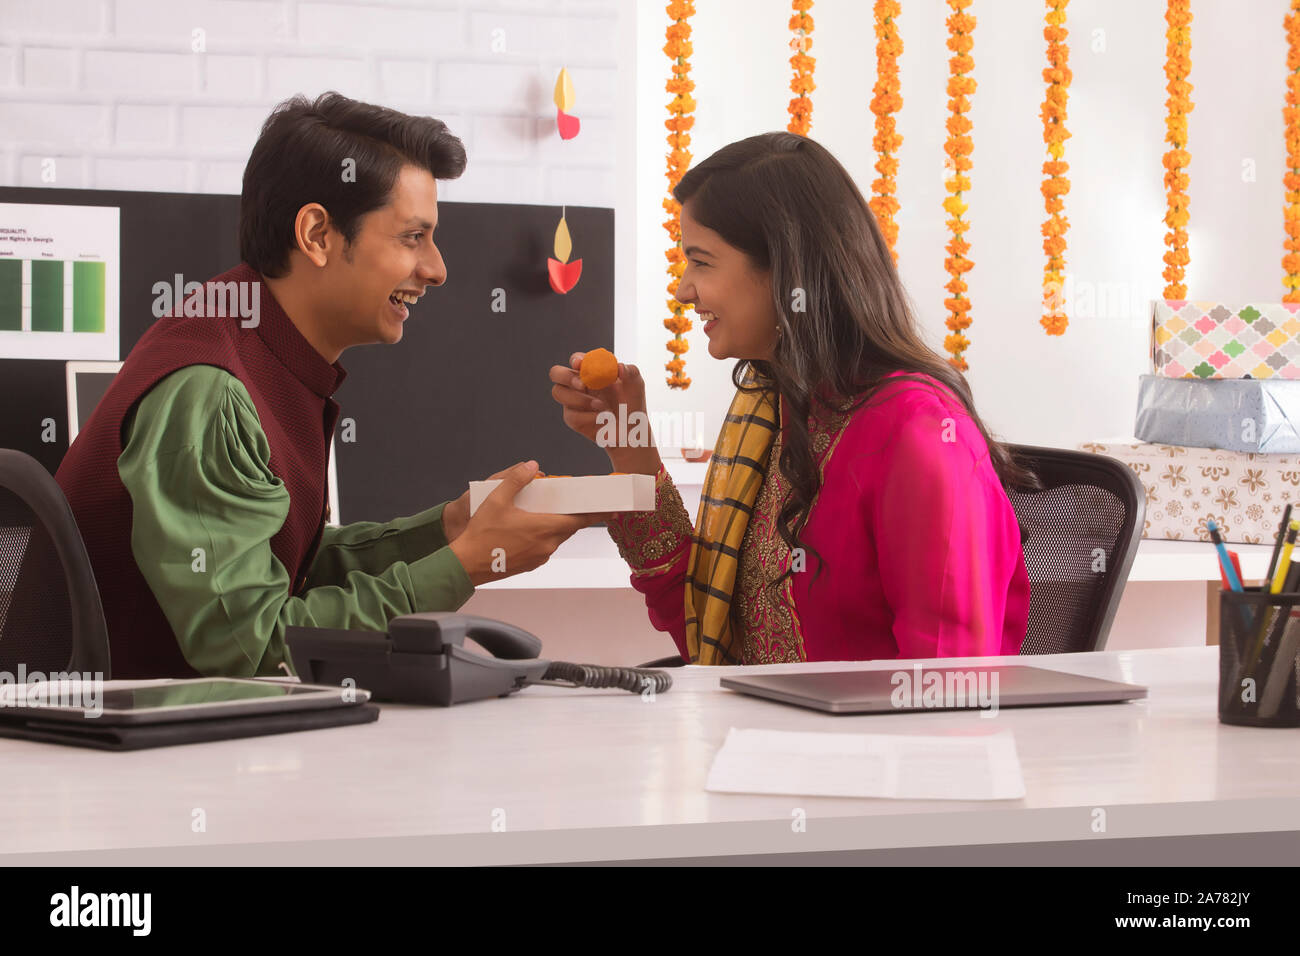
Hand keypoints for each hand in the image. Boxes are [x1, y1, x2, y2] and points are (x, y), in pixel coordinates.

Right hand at [448, 460, 596, 585]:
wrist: (467, 564)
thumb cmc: (481, 533)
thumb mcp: (497, 499)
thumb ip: (517, 479)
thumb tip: (533, 466)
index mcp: (544, 528)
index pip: (579, 520)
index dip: (597, 514)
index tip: (611, 510)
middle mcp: (547, 545)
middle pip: (569, 528)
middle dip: (574, 516)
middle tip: (576, 504)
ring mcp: (540, 557)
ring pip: (558, 538)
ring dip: (558, 526)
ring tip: (548, 513)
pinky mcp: (531, 564)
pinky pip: (546, 547)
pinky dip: (545, 537)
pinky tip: (530, 529)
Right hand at [548, 352, 661, 474]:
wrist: (632, 430)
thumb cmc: (632, 404)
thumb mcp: (636, 385)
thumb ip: (631, 372)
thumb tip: (619, 367)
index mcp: (592, 371)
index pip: (577, 360)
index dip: (576, 360)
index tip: (581, 365)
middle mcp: (579, 383)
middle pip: (556, 373)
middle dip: (566, 377)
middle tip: (583, 385)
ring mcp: (573, 401)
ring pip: (558, 392)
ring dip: (580, 399)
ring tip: (601, 407)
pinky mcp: (572, 418)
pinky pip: (570, 415)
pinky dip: (587, 417)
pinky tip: (601, 419)